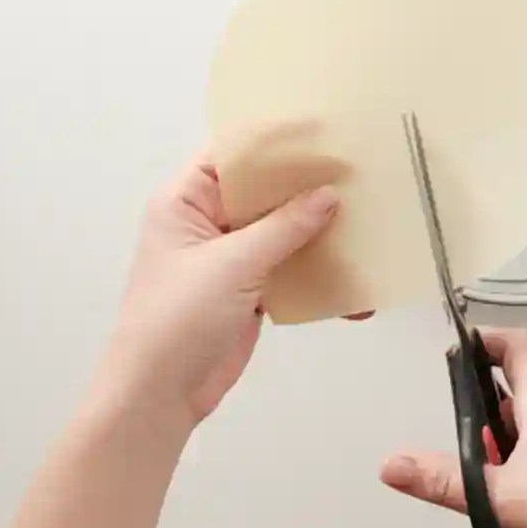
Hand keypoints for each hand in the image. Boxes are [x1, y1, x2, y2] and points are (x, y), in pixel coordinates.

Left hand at [96, 153, 355, 424]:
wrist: (160, 395)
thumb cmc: (175, 320)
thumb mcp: (232, 265)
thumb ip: (284, 228)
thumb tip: (327, 195)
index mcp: (185, 200)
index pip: (233, 154)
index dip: (276, 142)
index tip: (324, 132)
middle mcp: (208, 222)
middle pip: (265, 191)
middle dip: (308, 186)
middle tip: (357, 172)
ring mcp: (231, 257)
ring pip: (283, 230)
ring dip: (319, 231)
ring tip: (366, 221)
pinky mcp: (251, 289)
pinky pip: (291, 268)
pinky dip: (318, 273)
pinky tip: (352, 280)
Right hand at [379, 328, 526, 527]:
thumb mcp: (498, 499)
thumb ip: (444, 480)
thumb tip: (397, 463)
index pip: (519, 345)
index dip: (488, 338)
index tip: (463, 345)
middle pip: (526, 390)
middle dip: (490, 410)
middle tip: (468, 437)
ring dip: (512, 443)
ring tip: (495, 480)